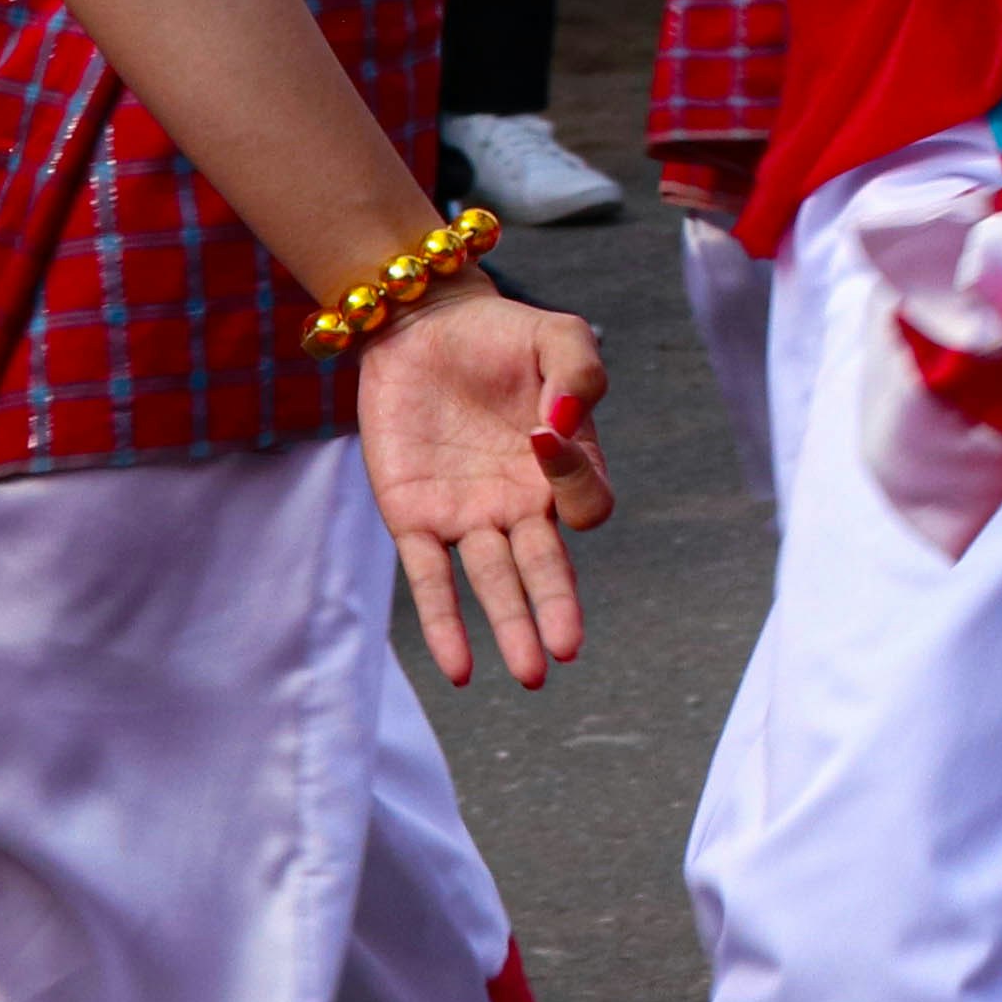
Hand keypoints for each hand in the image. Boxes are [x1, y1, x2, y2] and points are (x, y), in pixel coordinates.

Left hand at [355, 285, 612, 688]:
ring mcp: (468, 516)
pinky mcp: (414, 518)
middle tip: (565, 650)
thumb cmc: (501, 334)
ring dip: (511, 627)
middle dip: (556, 609)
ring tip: (528, 674)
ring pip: (494, 584)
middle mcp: (521, 504)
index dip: (573, 482)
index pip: (587, 505)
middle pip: (545, 568)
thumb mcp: (558, 336)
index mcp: (564, 467)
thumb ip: (581, 372)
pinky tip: (459, 667)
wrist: (420, 327)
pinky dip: (445, 623)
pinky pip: (430, 579)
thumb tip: (558, 428)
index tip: (543, 433)